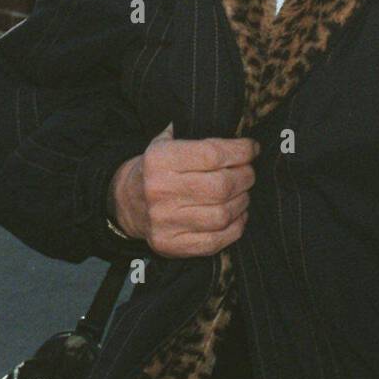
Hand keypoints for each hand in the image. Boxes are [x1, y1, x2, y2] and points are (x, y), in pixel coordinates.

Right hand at [110, 124, 258, 257]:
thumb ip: (197, 132)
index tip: (253, 149)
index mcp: (160, 160)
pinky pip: (215, 241)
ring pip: (222, 214)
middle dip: (245, 177)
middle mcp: (161, 191)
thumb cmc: (157, 168)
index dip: (241, 151)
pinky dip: (235, 228)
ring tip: (243, 193)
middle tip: (249, 172)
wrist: (125, 202)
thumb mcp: (165, 142)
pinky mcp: (170, 245)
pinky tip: (238, 215)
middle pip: (222, 186)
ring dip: (242, 202)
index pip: (213, 154)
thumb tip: (238, 134)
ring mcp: (165, 222)